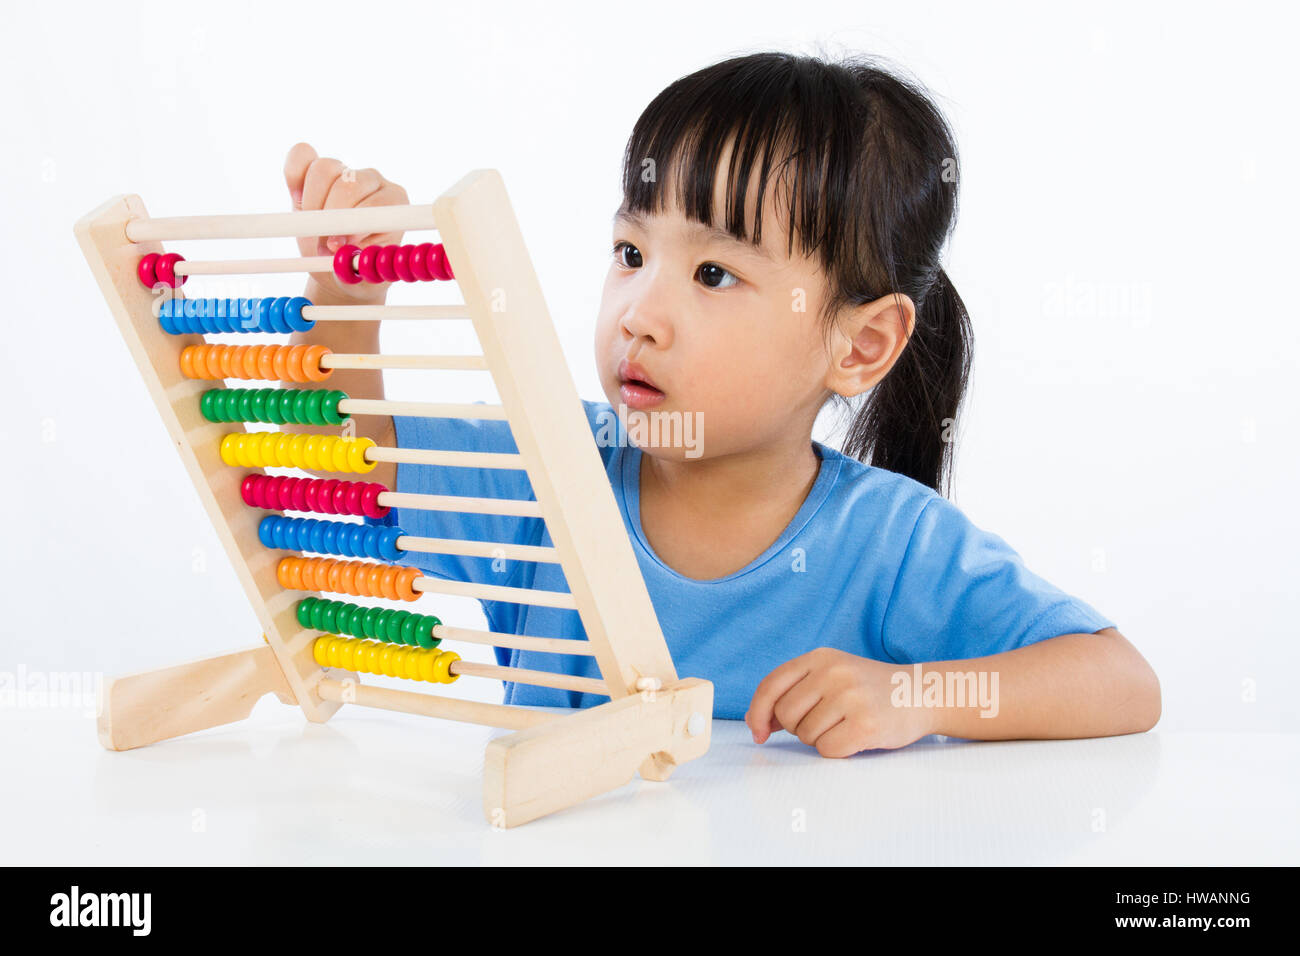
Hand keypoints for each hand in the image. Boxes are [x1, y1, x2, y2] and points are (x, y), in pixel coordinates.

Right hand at [283, 142, 409, 304]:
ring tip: (313, 232)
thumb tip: (340, 252)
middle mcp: (372, 181)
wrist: (338, 267)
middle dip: (330, 218)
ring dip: (312, 204)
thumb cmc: (356, 271)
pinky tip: (297, 202)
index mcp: (394, 203)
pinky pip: (301, 156)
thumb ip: (354, 265)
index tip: (340, 246)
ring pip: (324, 169)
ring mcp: (344, 170)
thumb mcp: (360, 275)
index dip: (354, 222)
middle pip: (348, 183)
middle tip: (323, 247)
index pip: (377, 201)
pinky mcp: (315, 169)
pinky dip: (293, 177)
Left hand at [745, 648, 935, 756]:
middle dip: (798, 727)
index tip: (759, 732)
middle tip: (825, 722)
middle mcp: (833, 673)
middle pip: (785, 715)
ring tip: (844, 725)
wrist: (921, 694)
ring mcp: (850, 698)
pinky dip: (836, 750)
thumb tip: (758, 722)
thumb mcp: (832, 674)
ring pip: (805, 735)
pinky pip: (827, 750)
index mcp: (820, 657)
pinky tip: (854, 737)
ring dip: (819, 739)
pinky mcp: (865, 725)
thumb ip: (796, 691)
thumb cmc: (868, 689)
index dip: (758, 713)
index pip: (771, 685)